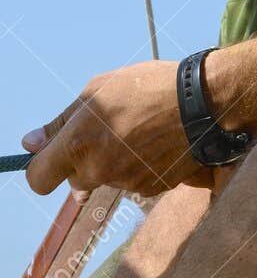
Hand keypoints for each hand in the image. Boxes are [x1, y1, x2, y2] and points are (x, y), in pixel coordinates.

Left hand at [22, 61, 208, 197]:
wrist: (204, 105)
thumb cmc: (147, 88)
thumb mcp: (97, 92)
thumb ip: (60, 123)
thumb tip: (31, 143)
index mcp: (79, 145)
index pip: (39, 179)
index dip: (41, 168)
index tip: (52, 156)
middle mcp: (100, 170)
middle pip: (75, 180)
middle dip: (84, 161)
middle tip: (107, 133)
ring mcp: (126, 183)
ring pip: (107, 178)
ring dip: (114, 161)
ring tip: (139, 131)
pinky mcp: (152, 188)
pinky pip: (134, 182)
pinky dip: (139, 167)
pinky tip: (156, 144)